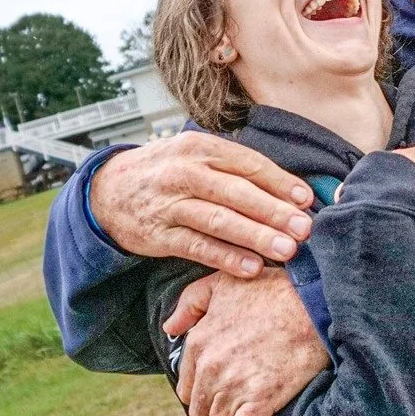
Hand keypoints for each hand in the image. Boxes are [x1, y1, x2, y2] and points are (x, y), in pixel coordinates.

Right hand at [90, 132, 315, 276]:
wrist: (108, 191)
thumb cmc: (164, 171)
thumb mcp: (194, 155)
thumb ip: (234, 168)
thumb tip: (286, 188)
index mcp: (200, 148)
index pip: (248, 163)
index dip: (280, 182)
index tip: (306, 199)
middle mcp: (184, 172)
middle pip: (237, 192)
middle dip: (274, 211)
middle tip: (304, 228)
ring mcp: (170, 204)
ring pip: (219, 220)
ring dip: (255, 236)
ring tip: (286, 249)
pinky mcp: (159, 235)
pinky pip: (197, 247)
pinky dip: (226, 258)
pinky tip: (251, 267)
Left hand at [164, 271, 328, 415]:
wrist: (314, 302)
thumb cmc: (273, 289)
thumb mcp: (223, 283)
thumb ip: (190, 304)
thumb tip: (170, 328)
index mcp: (199, 342)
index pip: (187, 390)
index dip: (204, 396)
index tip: (223, 396)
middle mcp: (211, 367)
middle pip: (202, 413)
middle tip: (238, 413)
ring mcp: (235, 385)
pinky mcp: (262, 399)